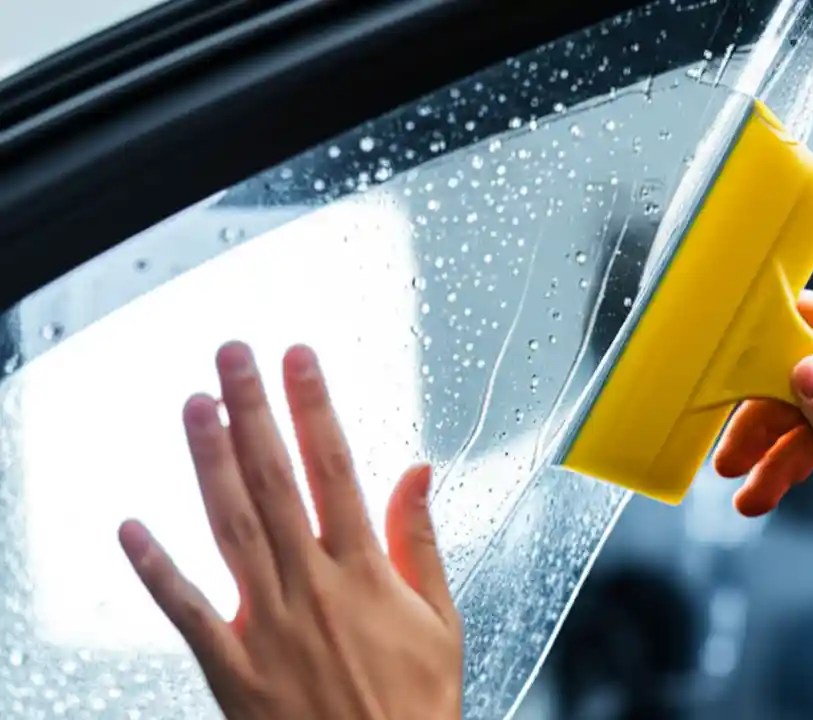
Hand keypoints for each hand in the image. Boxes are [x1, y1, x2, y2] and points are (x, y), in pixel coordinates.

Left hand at [118, 342, 461, 718]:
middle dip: (253, 410)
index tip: (299, 359)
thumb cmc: (416, 707)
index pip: (334, 467)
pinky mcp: (232, 667)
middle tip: (234, 355)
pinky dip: (155, 570)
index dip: (314, 406)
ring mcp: (266, 623)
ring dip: (208, 461)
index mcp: (365, 571)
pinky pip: (185, 612)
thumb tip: (417, 472)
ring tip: (194, 405)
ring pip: (230, 526)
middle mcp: (311, 586)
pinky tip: (131, 528)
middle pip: (274, 480)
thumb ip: (420, 542)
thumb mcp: (443, 621)